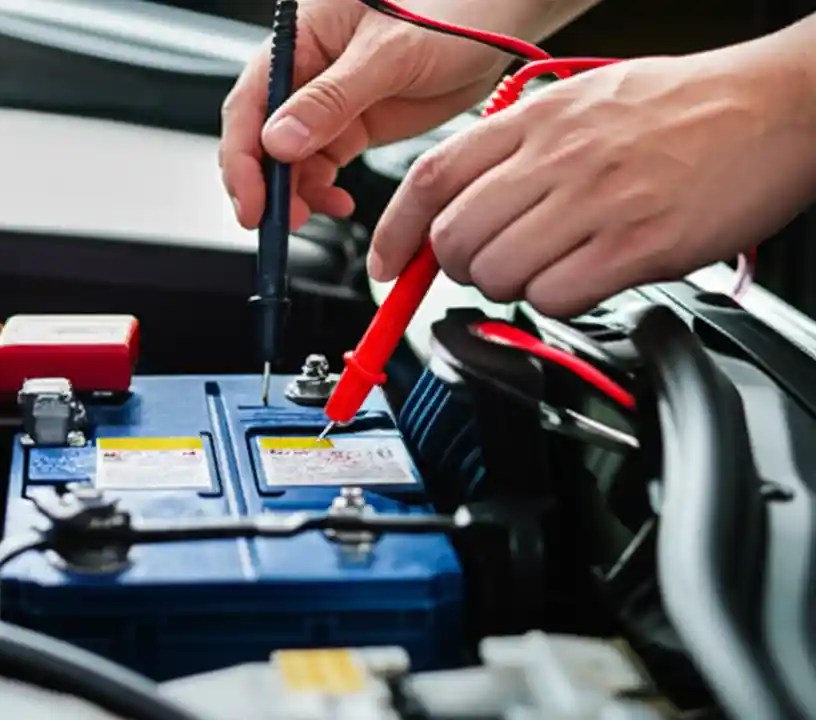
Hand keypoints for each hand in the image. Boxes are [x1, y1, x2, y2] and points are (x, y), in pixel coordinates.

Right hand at [220, 0, 534, 230]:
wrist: (503, 18)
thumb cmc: (452, 8)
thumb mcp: (389, 54)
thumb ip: (331, 99)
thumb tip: (279, 141)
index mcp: (299, 40)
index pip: (251, 104)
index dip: (244, 158)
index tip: (254, 201)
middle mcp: (307, 71)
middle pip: (262, 137)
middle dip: (266, 183)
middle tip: (278, 221)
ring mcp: (331, 101)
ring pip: (291, 158)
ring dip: (295, 192)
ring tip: (311, 215)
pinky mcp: (357, 123)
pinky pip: (323, 164)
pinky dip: (323, 189)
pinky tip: (337, 202)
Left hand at [369, 46, 815, 316]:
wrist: (781, 105)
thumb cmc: (687, 105)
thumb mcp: (585, 101)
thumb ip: (523, 146)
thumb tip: (467, 199)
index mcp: (536, 119)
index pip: (429, 179)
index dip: (393, 232)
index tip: (386, 266)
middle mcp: (555, 158)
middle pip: (454, 237)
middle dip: (458, 269)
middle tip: (488, 268)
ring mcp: (593, 201)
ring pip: (496, 272)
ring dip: (508, 288)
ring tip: (547, 269)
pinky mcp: (635, 244)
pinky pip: (554, 297)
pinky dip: (555, 302)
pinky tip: (586, 279)